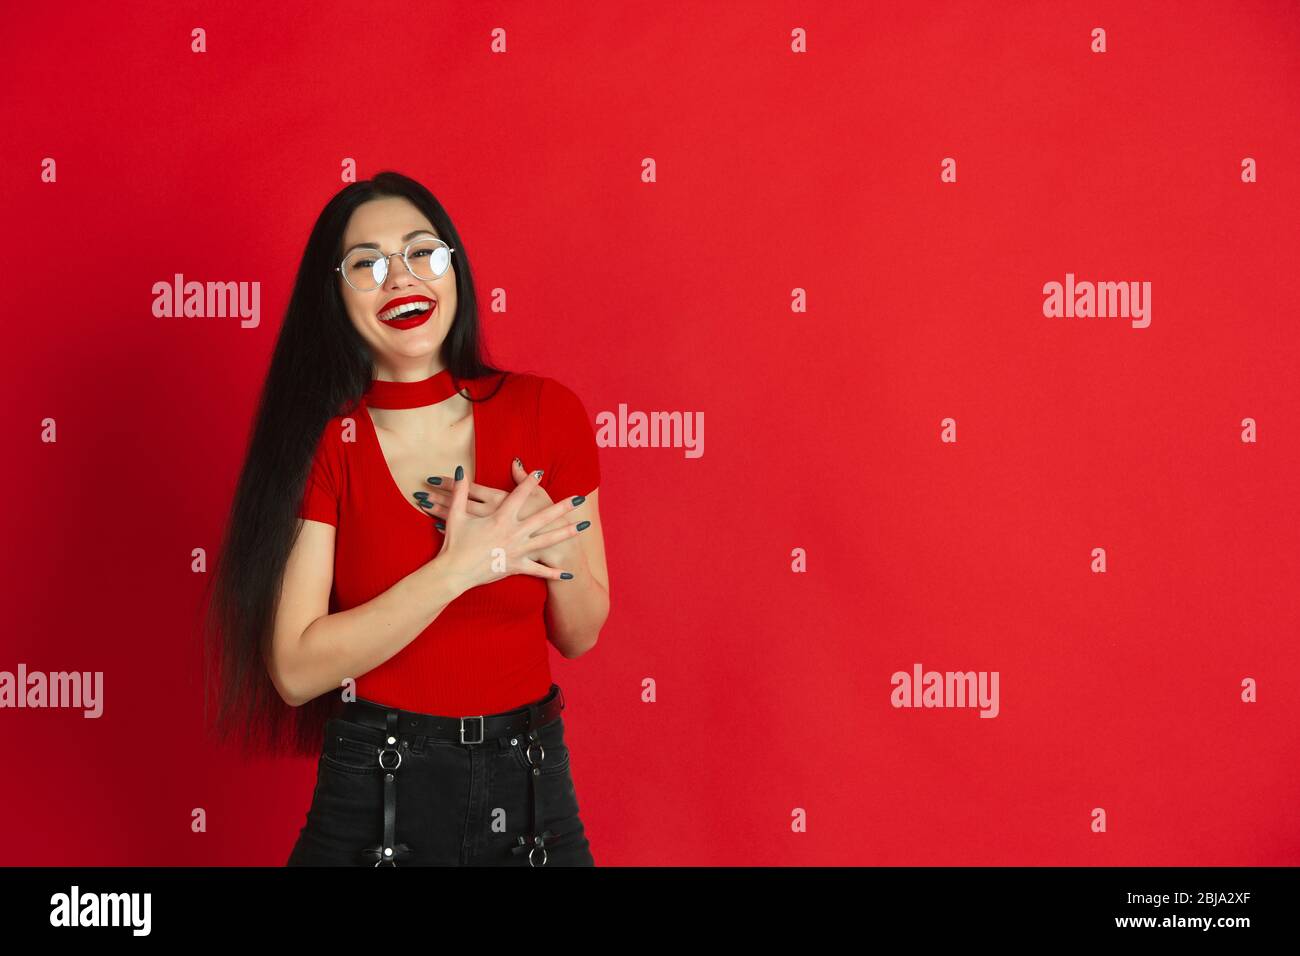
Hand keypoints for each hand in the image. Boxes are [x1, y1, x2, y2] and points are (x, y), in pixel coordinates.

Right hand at [432, 462, 588, 590]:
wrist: (454, 572)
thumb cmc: (455, 543)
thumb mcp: (456, 515)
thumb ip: (460, 491)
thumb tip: (460, 470)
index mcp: (500, 519)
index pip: (518, 495)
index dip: (528, 481)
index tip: (540, 471)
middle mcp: (513, 533)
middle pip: (543, 517)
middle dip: (562, 507)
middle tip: (579, 499)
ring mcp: (517, 551)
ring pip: (547, 541)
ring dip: (566, 533)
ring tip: (583, 527)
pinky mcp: (515, 567)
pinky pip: (537, 570)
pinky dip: (552, 572)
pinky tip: (567, 573)